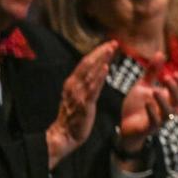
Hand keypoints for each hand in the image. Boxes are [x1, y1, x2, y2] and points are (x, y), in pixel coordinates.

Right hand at [47, 42, 117, 168]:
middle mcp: (73, 86)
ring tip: (111, 49)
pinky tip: (105, 68)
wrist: (64, 135)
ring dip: (101, 60)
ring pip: (91, 73)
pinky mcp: (84, 104)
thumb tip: (94, 73)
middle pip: (88, 64)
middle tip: (114, 42)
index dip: (97, 53)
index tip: (108, 44)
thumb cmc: (73, 117)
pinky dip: (99, 77)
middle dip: (101, 52)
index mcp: (72, 83)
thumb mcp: (77, 97)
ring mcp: (78, 94)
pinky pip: (93, 88)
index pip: (85, 63)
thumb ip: (84, 85)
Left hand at [117, 71, 177, 154]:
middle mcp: (167, 109)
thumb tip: (161, 53)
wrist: (125, 126)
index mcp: (168, 99)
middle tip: (167, 78)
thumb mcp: (143, 85)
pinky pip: (155, 122)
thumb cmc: (137, 106)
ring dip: (164, 101)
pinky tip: (147, 103)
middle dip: (175, 89)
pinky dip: (152, 112)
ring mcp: (159, 120)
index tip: (175, 73)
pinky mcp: (149, 128)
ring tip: (155, 91)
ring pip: (169, 112)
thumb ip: (152, 72)